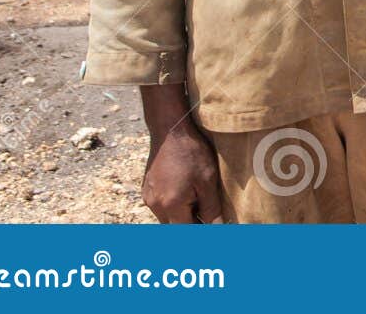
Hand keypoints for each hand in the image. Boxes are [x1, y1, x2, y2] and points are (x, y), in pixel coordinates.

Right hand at [139, 84, 221, 222]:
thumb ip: (212, 209)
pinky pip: (161, 207)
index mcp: (170, 206)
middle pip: (175, 228)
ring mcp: (148, 198)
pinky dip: (174, 206)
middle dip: (192, 226)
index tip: (213, 229)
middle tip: (210, 215)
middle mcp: (155, 206)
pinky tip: (187, 192)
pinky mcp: (146, 190)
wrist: (170, 130)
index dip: (201, 235)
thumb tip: (219, 230)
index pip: (185, 234)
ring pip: (167, 219)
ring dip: (183, 216)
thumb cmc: (192, 153)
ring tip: (200, 200)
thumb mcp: (208, 181)